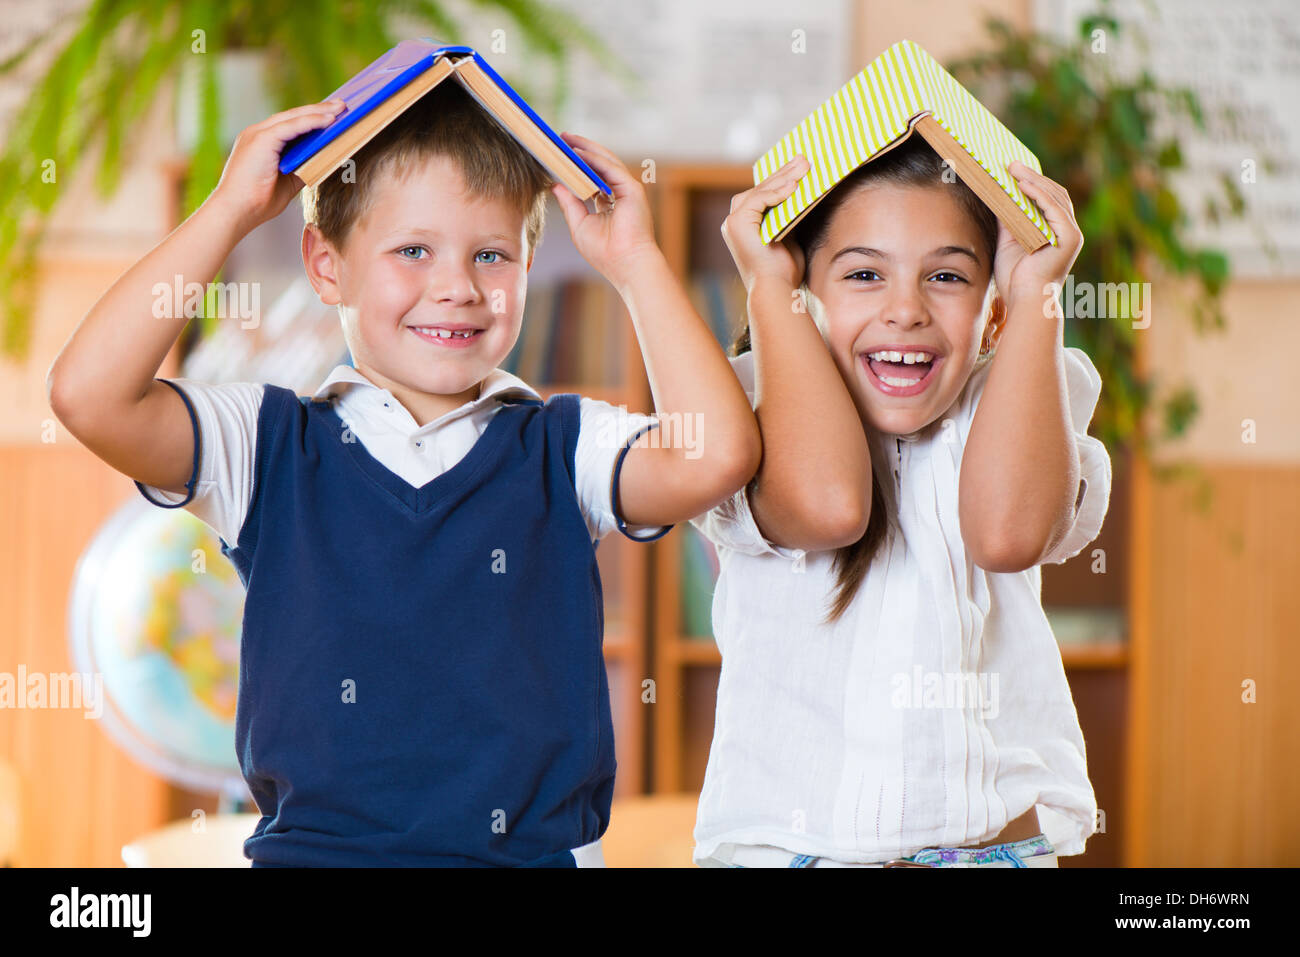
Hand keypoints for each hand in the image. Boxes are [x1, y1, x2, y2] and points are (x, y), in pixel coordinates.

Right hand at [210, 99, 346, 232]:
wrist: (237, 211)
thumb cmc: (258, 202)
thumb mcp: (288, 182)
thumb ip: (302, 168)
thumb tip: (324, 159)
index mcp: (261, 142)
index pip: (289, 124)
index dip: (311, 118)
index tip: (333, 115)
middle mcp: (257, 133)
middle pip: (293, 116)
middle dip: (319, 109)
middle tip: (342, 104)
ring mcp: (257, 133)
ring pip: (293, 117)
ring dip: (319, 111)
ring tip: (341, 108)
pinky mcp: (261, 139)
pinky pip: (291, 126)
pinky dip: (311, 122)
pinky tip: (329, 120)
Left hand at [550, 132, 660, 287]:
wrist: (625, 264)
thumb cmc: (604, 252)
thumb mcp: (579, 224)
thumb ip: (569, 203)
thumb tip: (555, 185)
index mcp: (609, 205)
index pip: (592, 178)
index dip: (576, 166)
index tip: (559, 155)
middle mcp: (619, 195)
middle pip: (599, 166)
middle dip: (580, 151)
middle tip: (561, 139)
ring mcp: (627, 190)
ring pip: (606, 162)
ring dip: (586, 148)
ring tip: (566, 139)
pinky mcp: (633, 189)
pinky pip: (610, 168)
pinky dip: (594, 158)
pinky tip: (578, 152)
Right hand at [720, 155, 808, 292]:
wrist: (776, 288)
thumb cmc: (784, 270)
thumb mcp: (789, 235)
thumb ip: (788, 215)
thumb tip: (801, 191)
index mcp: (744, 225)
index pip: (762, 194)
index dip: (780, 178)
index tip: (798, 166)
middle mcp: (733, 222)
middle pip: (760, 189)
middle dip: (784, 172)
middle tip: (804, 159)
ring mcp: (733, 222)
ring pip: (759, 191)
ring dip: (783, 177)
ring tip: (804, 167)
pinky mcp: (736, 224)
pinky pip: (759, 200)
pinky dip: (776, 192)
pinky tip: (794, 187)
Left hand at [994, 160, 1083, 312]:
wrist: (1024, 302)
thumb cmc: (1015, 278)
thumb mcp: (1007, 241)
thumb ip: (1006, 219)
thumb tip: (996, 194)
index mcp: (1055, 230)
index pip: (1047, 198)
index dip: (1031, 181)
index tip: (1011, 168)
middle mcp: (1067, 230)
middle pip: (1052, 193)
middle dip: (1031, 176)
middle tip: (1010, 163)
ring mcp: (1071, 234)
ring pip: (1054, 197)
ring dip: (1033, 180)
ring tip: (1013, 168)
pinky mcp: (1070, 238)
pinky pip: (1054, 209)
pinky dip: (1038, 195)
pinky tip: (1022, 184)